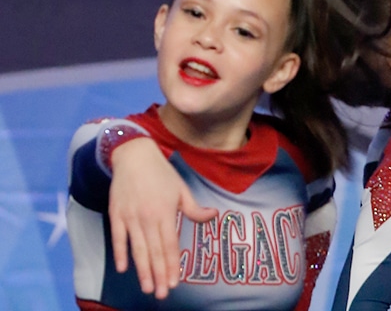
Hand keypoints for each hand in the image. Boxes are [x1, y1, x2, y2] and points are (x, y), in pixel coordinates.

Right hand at [109, 136, 216, 297]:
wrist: (134, 157)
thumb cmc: (161, 174)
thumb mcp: (181, 189)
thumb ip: (194, 208)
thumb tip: (214, 216)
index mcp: (166, 212)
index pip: (170, 244)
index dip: (172, 265)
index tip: (174, 283)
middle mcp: (148, 217)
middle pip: (154, 251)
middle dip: (158, 275)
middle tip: (160, 294)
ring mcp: (131, 217)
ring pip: (137, 249)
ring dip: (142, 270)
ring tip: (146, 288)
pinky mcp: (116, 215)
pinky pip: (118, 238)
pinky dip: (120, 254)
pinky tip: (124, 269)